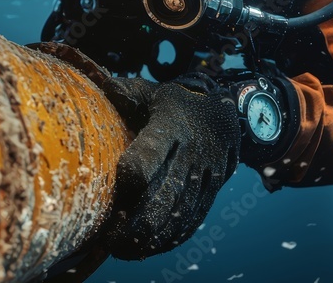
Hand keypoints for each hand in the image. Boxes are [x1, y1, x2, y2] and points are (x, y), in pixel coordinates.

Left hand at [30, 43, 239, 259]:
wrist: (229, 111)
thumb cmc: (178, 103)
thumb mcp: (155, 92)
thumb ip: (128, 91)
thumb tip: (103, 82)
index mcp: (171, 126)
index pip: (152, 151)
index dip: (135, 170)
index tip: (118, 185)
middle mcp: (190, 152)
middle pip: (166, 193)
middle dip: (138, 222)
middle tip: (111, 239)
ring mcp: (205, 173)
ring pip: (180, 212)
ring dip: (152, 236)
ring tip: (124, 250)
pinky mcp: (213, 188)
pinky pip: (195, 217)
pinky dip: (173, 237)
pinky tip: (150, 247)